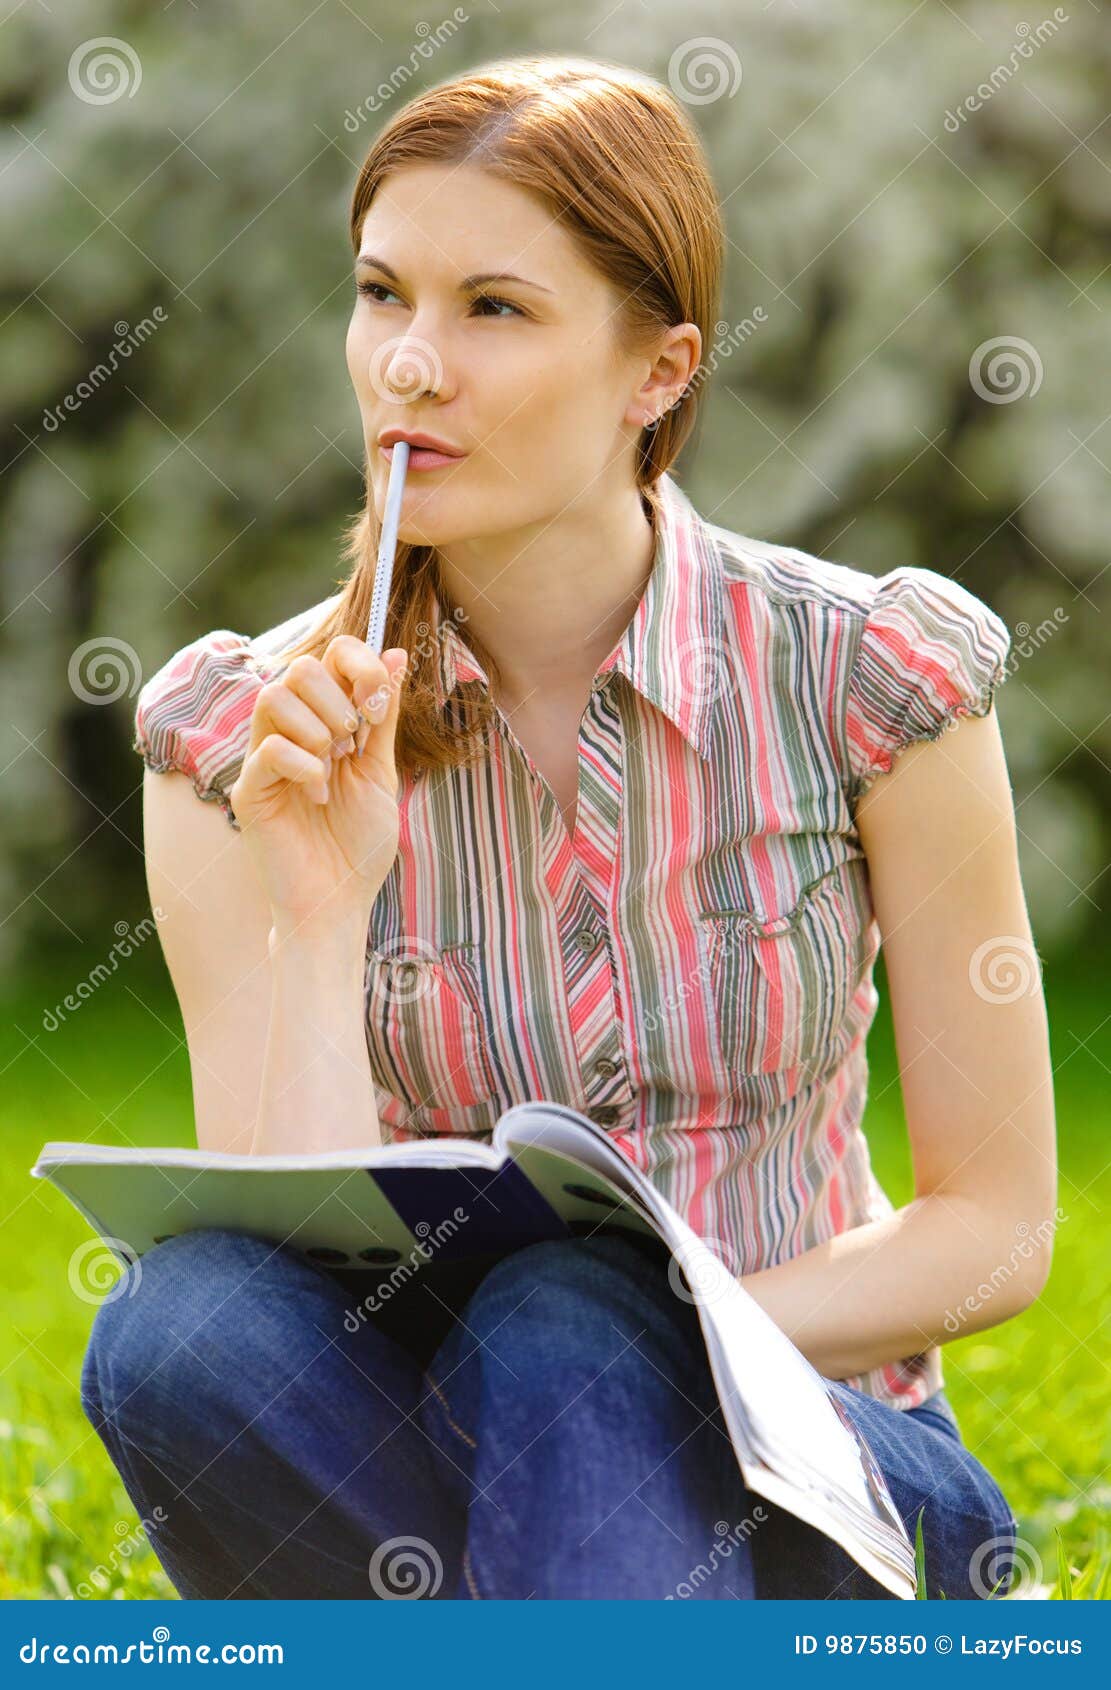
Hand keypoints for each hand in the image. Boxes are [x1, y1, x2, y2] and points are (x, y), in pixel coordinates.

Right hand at [228, 637, 407, 929]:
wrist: (339, 903)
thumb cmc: (359, 844)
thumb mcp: (381, 771)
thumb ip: (383, 715)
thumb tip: (396, 654)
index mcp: (322, 722)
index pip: (328, 657)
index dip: (358, 663)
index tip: (379, 703)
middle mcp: (288, 733)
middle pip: (299, 668)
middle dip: (339, 700)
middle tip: (352, 745)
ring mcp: (263, 760)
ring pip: (274, 697)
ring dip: (318, 730)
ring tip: (333, 770)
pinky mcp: (249, 790)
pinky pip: (269, 749)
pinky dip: (304, 766)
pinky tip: (319, 795)